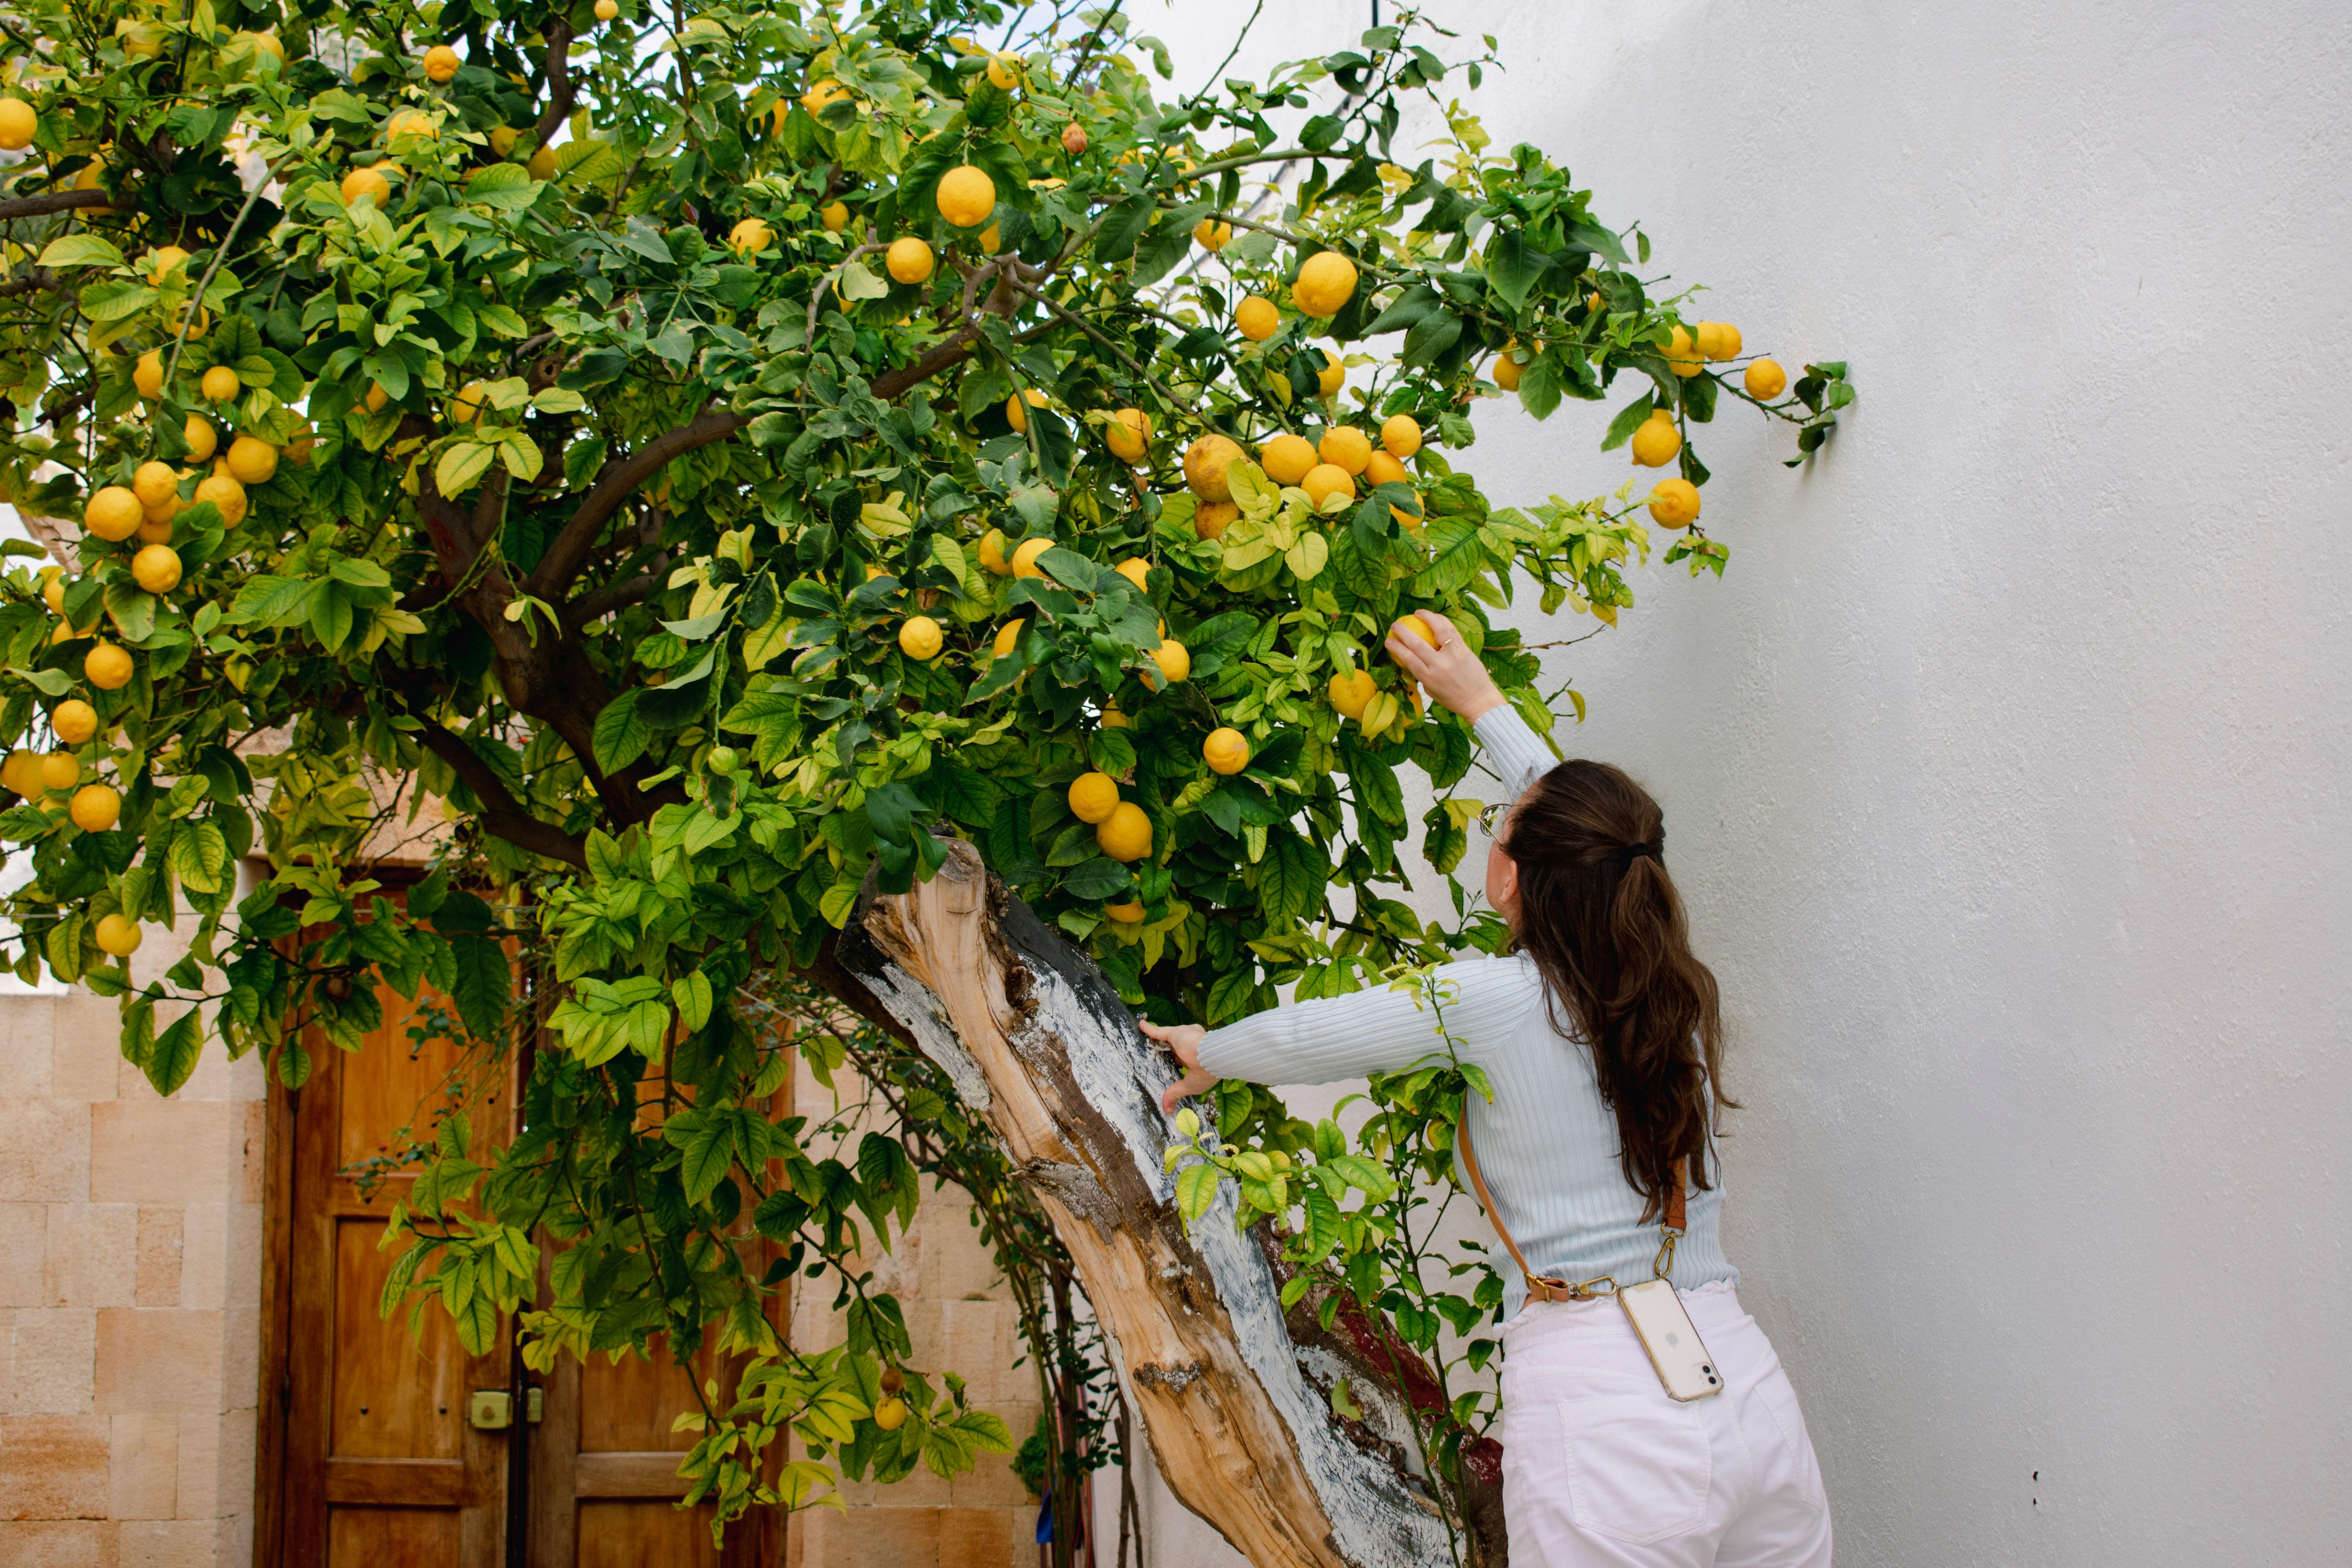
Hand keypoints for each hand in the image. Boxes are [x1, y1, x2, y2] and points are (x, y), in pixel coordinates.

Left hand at [1139, 1019, 1216, 1114]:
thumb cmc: (1206, 1073)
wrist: (1211, 1056)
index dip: (1177, 1063)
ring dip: (1158, 1041)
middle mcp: (1193, 1047)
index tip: (1168, 1067)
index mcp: (1199, 1060)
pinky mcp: (1176, 1033)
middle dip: (1168, 1051)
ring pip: (1168, 1039)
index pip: (1185, 1061)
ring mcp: (1184, 1039)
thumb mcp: (1189, 1086)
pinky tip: (1141, 1026)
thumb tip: (1167, 1110)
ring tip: (1147, 1043)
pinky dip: (1149, 1029)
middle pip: (1176, 1049)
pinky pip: (1159, 1031)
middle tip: (1155, 1056)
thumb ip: (1175, 1093)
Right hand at [1384, 610, 1504, 722]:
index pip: (1408, 658)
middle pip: (1417, 643)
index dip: (1395, 647)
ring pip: (1437, 630)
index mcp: (1428, 678)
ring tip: (1417, 612)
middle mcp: (1439, 665)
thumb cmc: (1452, 697)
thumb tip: (1410, 659)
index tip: (1388, 640)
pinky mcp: (1464, 649)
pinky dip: (1442, 621)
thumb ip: (1421, 674)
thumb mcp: (1430, 690)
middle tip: (1395, 624)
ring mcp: (1453, 655)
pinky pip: (1451, 630)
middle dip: (1403, 631)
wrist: (1478, 700)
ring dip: (1426, 618)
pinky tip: (1435, 616)